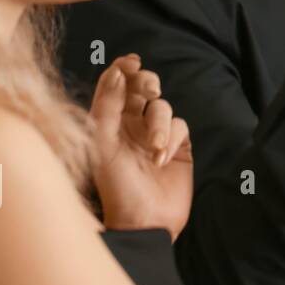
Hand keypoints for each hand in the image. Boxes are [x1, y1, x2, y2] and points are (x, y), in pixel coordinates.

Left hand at [88, 54, 193, 239]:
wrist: (144, 222)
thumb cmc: (116, 187)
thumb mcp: (103, 144)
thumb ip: (107, 105)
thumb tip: (118, 71)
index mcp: (108, 122)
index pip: (116, 85)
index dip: (123, 69)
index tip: (131, 62)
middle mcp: (131, 125)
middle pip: (143, 88)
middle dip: (147, 84)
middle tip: (150, 90)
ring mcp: (156, 135)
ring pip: (163, 107)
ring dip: (159, 125)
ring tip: (154, 149)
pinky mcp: (179, 146)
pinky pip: (181, 126)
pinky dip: (172, 138)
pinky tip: (162, 160)